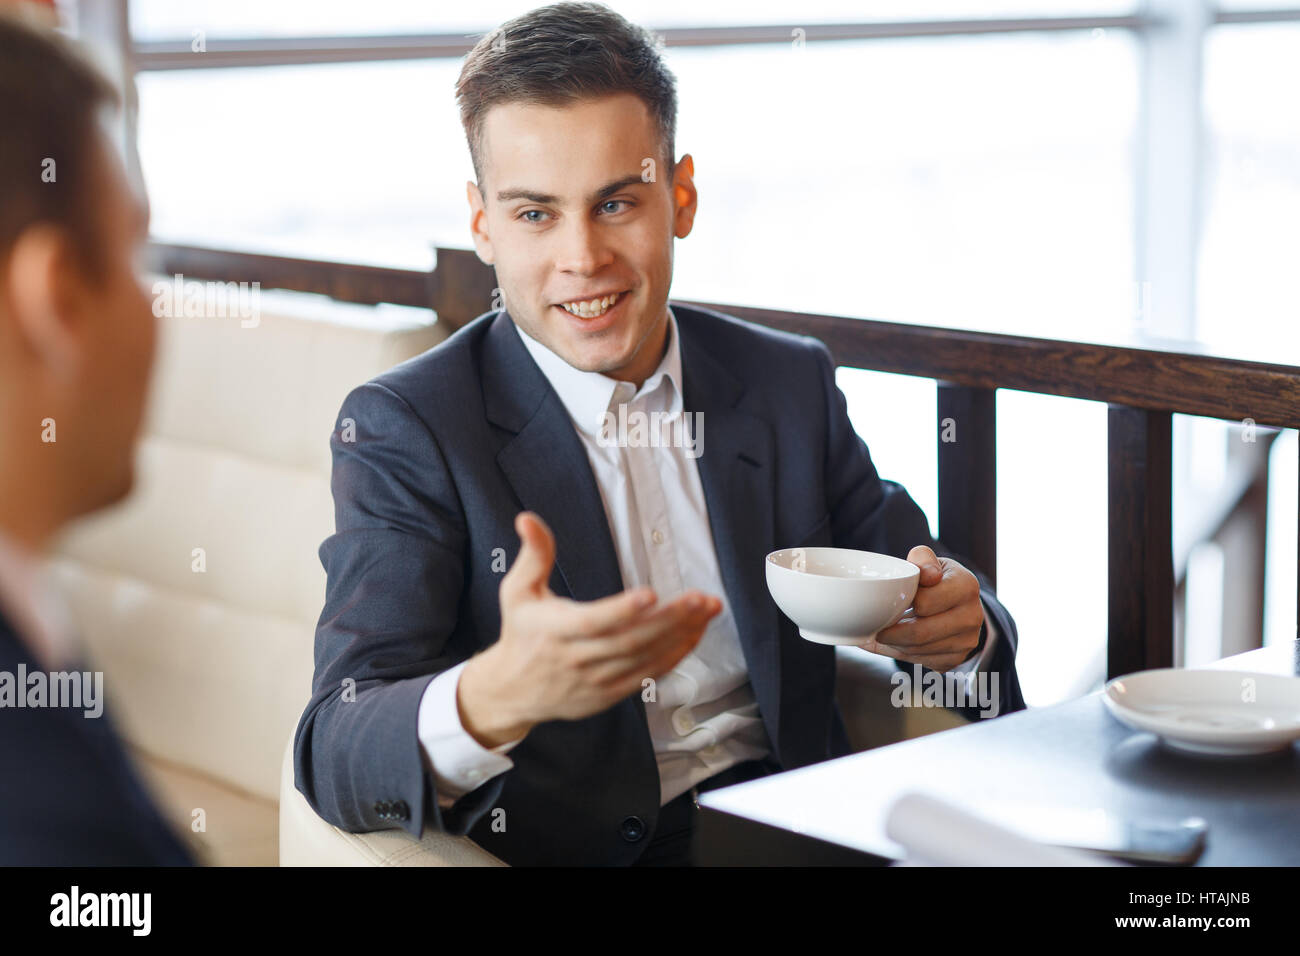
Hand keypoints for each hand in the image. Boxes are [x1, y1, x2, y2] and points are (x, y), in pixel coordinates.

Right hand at [457, 511, 721, 746]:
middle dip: (670, 619)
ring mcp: (595, 681)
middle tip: (700, 598)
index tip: (652, 593)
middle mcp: (577, 659)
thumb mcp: (517, 590)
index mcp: (554, 631)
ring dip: (680, 635)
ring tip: (707, 611)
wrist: (513, 691)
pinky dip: (674, 656)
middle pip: (629, 641)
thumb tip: (527, 518)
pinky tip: (694, 634)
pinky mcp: (609, 695)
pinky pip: (648, 676)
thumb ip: (533, 554)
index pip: (592, 622)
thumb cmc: (521, 633)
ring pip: (644, 659)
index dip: (622, 610)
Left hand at [861, 545, 983, 672]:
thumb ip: (922, 558)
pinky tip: (895, 644)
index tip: (886, 603)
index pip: (925, 602)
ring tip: (882, 635)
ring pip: (919, 650)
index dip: (901, 603)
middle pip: (921, 632)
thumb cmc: (935, 578)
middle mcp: (972, 615)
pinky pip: (923, 662)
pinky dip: (903, 655)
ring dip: (895, 646)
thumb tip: (927, 575)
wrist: (956, 602)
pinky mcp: (957, 658)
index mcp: (966, 586)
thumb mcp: (928, 560)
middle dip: (892, 633)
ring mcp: (967, 640)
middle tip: (876, 629)